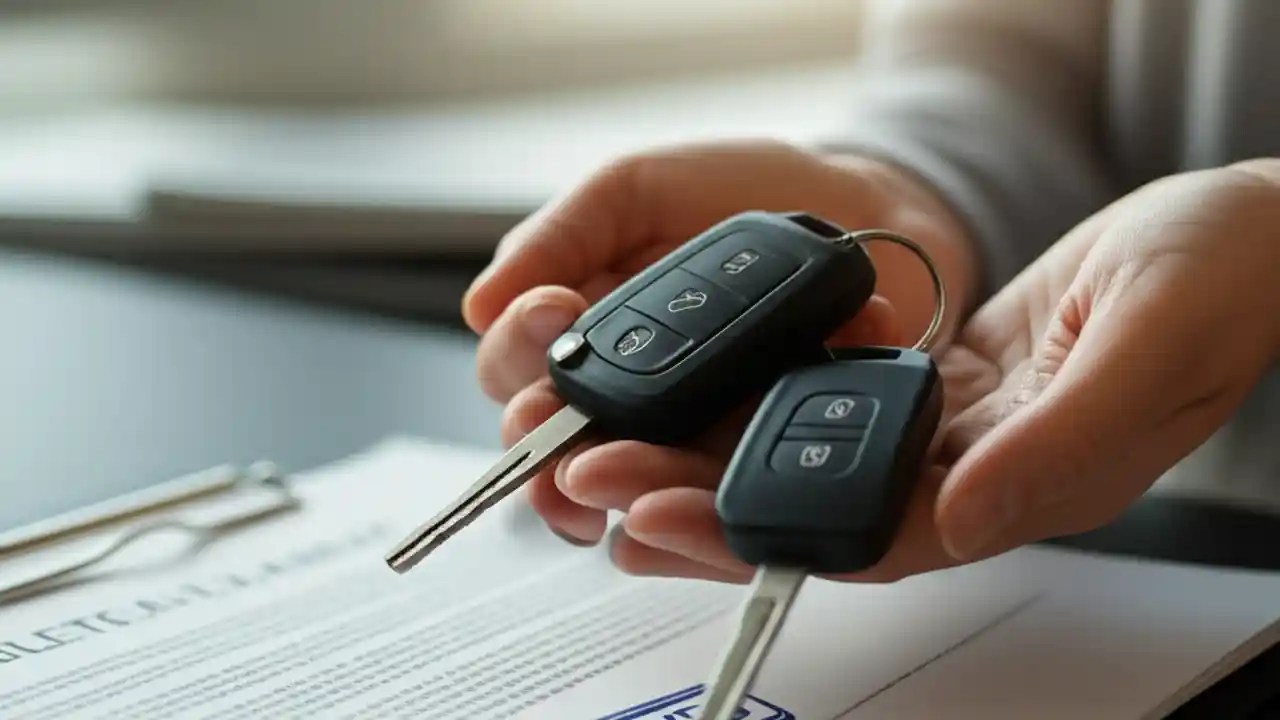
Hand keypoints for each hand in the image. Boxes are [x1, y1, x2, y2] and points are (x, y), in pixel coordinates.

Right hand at [462, 141, 977, 554]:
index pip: (515, 372)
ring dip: (613, 487)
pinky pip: (720, 512)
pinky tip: (683, 498)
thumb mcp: (638, 189)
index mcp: (585, 336)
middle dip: (547, 440)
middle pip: (557, 450)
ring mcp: (692, 442)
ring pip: (629, 495)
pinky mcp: (757, 468)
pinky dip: (700, 514)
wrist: (865, 212)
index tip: (551, 311)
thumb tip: (478, 305)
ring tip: (611, 471)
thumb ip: (565, 234)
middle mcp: (626, 401)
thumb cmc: (743, 195)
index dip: (518, 353)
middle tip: (552, 416)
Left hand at [615, 159, 1279, 582]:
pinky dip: (751, 397)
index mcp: (1014, 487)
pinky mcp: (930, 381)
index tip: (654, 516)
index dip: (751, 538)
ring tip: (603, 442)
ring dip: (703, 452)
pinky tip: (686, 388)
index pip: (863, 539)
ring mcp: (942, 427)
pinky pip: (824, 399)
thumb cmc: (1216, 285)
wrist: (1235, 237)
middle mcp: (965, 471)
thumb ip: (1058, 446)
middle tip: (588, 479)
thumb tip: (960, 515)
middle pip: (807, 508)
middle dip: (691, 501)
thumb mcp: (1146, 350)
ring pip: (803, 457)